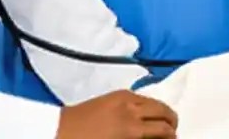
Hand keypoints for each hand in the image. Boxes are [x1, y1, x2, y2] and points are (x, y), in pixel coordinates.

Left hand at [56, 90, 177, 138]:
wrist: (55, 133)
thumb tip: (154, 138)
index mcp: (131, 129)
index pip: (165, 131)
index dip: (173, 138)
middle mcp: (131, 109)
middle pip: (165, 112)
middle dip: (172, 125)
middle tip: (171, 136)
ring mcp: (123, 98)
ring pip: (155, 102)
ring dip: (162, 113)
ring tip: (160, 126)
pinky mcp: (114, 94)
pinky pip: (141, 97)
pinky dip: (148, 106)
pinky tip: (143, 116)